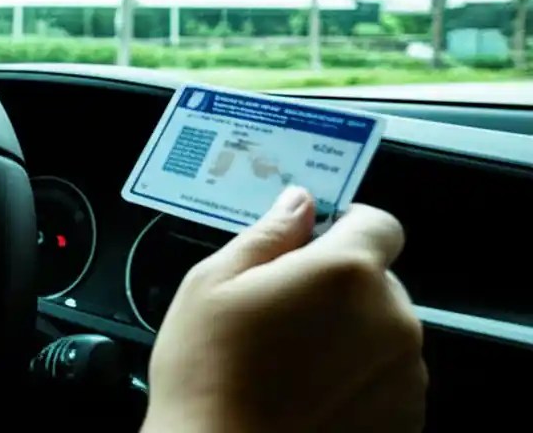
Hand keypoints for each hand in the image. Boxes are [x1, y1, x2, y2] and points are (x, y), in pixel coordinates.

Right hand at [143, 187, 426, 432]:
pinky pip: (385, 380)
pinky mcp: (405, 419)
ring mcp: (404, 376)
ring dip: (348, 336)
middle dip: (336, 287)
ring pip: (381, 332)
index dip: (346, 226)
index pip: (379, 224)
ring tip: (289, 363)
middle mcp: (391, 319)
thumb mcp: (213, 285)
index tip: (313, 243)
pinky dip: (356, 381)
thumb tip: (297, 204)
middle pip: (376, 281)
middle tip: (279, 314)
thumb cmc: (209, 375)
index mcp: (345, 273)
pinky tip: (307, 395)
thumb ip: (267, 236)